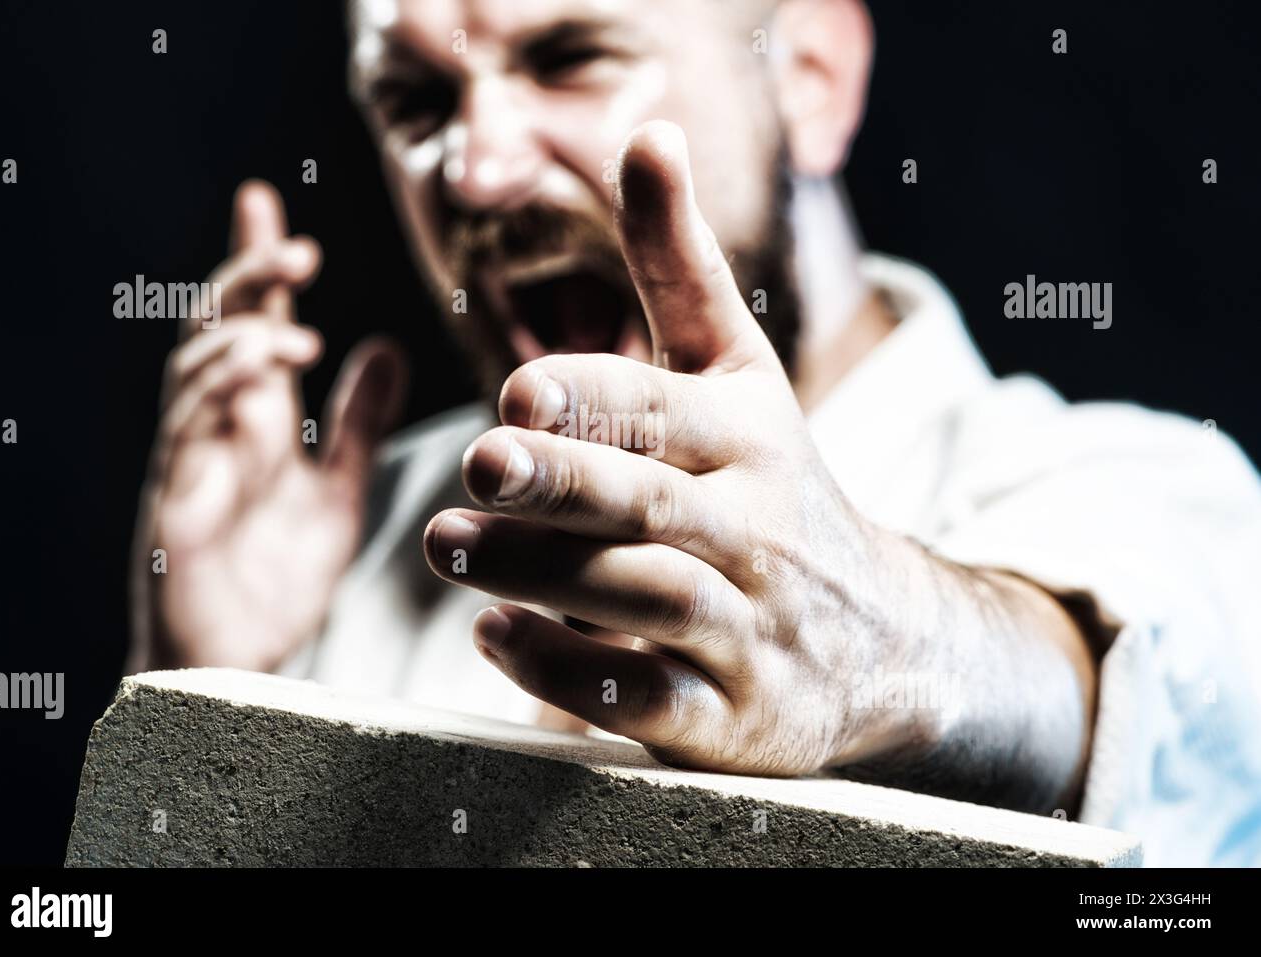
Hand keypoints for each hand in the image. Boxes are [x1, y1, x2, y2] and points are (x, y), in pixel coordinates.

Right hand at [132, 180, 404, 672]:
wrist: (242, 668)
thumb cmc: (276, 580)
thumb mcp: (337, 490)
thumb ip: (357, 423)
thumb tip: (386, 344)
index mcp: (256, 422)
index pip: (254, 323)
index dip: (256, 265)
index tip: (263, 200)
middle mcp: (219, 431)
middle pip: (215, 329)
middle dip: (242, 276)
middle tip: (288, 240)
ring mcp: (192, 464)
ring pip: (192, 371)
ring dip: (239, 337)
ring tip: (292, 327)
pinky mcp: (176, 506)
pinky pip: (184, 434)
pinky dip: (219, 396)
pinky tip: (260, 377)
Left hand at [425, 122, 1094, 796]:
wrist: (882, 635)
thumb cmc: (775, 485)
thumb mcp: (739, 371)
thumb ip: (679, 266)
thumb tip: (648, 130)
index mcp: (750, 436)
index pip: (669, 410)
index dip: (596, 399)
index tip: (519, 395)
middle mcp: (754, 527)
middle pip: (654, 503)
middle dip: (565, 484)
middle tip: (478, 462)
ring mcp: (745, 626)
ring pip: (646, 599)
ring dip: (543, 574)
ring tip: (447, 544)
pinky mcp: (727, 713)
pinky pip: (647, 699)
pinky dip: (568, 670)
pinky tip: (495, 635)